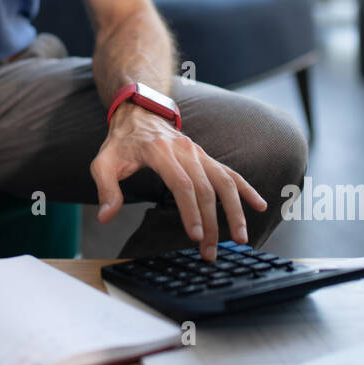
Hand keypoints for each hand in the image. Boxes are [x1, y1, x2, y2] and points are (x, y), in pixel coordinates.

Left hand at [90, 101, 266, 260]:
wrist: (140, 113)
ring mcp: (199, 154)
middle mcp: (185, 151)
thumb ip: (106, 189)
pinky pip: (230, 173)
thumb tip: (106, 215)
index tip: (195, 235)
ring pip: (224, 182)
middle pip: (205, 189)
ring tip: (240, 238)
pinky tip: (260, 205)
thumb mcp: (103, 162)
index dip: (190, 211)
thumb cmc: (122, 142)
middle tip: (210, 251)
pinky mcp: (206, 158)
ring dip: (234, 211)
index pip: (181, 184)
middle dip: (211, 223)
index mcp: (159, 152)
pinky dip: (247, 189)